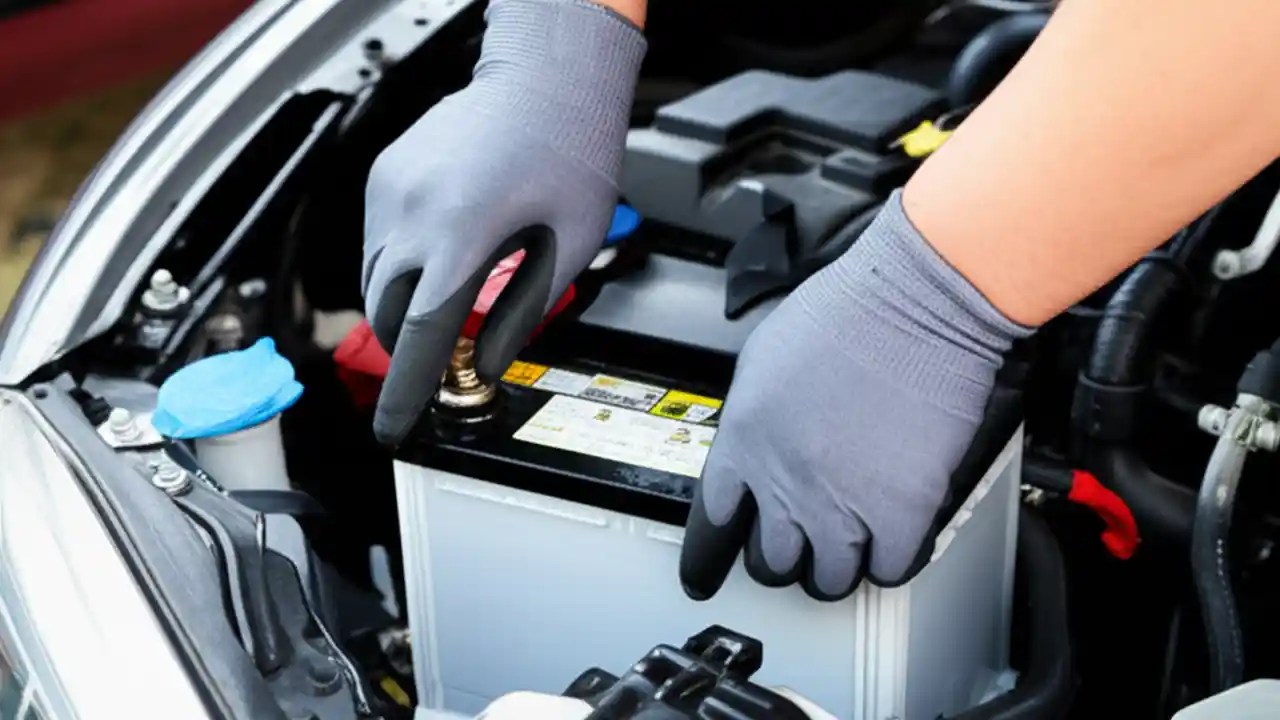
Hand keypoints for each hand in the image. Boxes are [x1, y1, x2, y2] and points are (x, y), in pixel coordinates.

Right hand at [362, 0, 644, 444]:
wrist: (546, 79)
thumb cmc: (570, 151)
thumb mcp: (568, 246)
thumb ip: (521, 313)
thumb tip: (488, 363)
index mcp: (461, 234)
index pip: (421, 336)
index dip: (406, 392)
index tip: (395, 429)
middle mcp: (413, 211)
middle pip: (386, 313)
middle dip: (408, 350)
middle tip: (441, 364)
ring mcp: (391, 189)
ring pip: (374, 278)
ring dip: (403, 307)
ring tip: (449, 303)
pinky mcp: (385, 174)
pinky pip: (377, 241)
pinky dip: (400, 266)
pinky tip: (441, 255)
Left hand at [679, 191, 1030, 600]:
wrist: (914, 301)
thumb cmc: (849, 310)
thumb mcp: (763, 358)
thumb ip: (753, 416)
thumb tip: (759, 445)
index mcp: (744, 442)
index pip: (712, 521)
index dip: (711, 554)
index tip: (707, 572)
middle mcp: (783, 482)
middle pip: (770, 561)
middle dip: (785, 556)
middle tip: (802, 543)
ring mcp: (839, 504)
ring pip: (827, 578)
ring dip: (837, 566)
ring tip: (850, 545)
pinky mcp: (899, 511)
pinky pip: (886, 569)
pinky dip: (889, 561)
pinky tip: (893, 540)